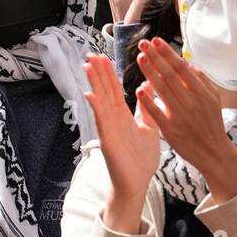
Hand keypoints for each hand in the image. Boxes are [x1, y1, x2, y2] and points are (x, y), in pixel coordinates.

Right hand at [82, 53, 159, 232]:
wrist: (137, 183)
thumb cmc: (141, 158)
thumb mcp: (149, 127)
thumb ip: (147, 107)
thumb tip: (149, 86)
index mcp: (122, 116)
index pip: (114, 90)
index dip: (108, 73)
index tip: (103, 57)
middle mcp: (113, 120)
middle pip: (104, 91)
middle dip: (99, 73)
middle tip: (91, 54)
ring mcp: (109, 129)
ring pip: (101, 102)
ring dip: (94, 84)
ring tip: (87, 66)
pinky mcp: (108, 141)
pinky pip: (102, 122)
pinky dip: (96, 108)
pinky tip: (90, 95)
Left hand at [133, 37, 236, 201]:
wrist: (214, 152)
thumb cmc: (211, 124)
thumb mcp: (213, 100)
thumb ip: (202, 81)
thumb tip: (188, 64)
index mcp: (202, 93)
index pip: (182, 68)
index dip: (168, 54)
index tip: (156, 41)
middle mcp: (192, 102)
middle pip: (170, 75)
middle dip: (156, 57)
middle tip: (142, 44)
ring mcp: (181, 116)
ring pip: (163, 90)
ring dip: (150, 73)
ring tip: (140, 59)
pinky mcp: (171, 130)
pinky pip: (158, 113)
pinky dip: (149, 101)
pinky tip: (139, 90)